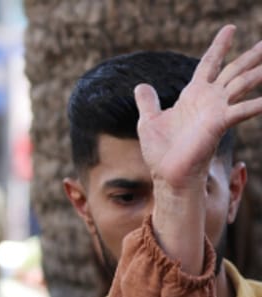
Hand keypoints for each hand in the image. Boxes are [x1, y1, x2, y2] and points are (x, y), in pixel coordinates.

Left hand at [136, 25, 261, 191]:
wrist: (167, 174)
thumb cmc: (160, 151)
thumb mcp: (149, 121)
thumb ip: (148, 102)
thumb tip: (141, 86)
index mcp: (193, 95)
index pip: (209, 63)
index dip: (219, 46)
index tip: (230, 29)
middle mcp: (209, 99)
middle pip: (234, 70)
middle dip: (250, 56)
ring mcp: (216, 111)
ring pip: (243, 84)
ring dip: (258, 72)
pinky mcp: (219, 124)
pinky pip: (243, 110)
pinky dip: (258, 104)